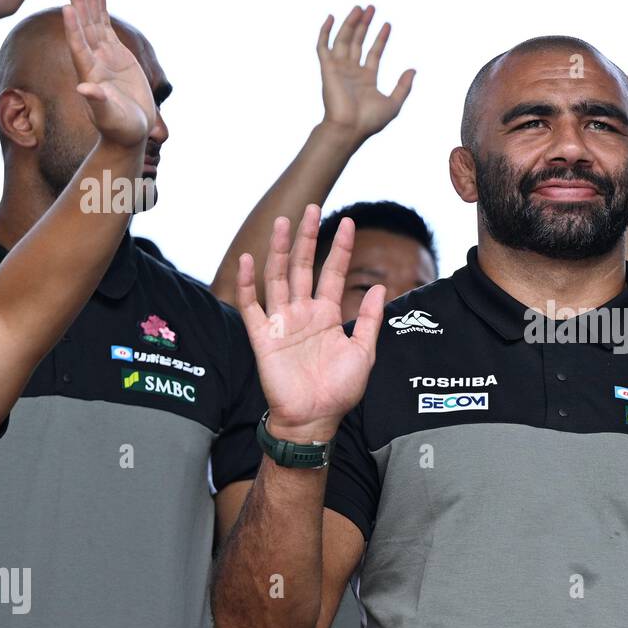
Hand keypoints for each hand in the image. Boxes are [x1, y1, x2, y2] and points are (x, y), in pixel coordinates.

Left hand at [61, 0, 152, 147]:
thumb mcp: (109, 117)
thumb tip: (84, 88)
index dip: (72, 27)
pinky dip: (103, 9)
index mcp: (89, 73)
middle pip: (83, 25)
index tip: (67, 6)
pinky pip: (107, 27)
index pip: (77, 45)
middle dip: (78, 0)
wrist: (129, 132)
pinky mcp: (117, 56)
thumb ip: (97, 101)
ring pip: (94, 21)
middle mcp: (93, 60)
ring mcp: (104, 56)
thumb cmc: (120, 129)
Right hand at [235, 206, 385, 441]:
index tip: (348, 222)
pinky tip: (249, 258)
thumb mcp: (364, 352)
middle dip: (309, 238)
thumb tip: (379, 287)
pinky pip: (252, 305)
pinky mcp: (263, 336)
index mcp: (327, 315)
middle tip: (313, 208)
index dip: (341, 248)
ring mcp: (282, 322)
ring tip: (286, 222)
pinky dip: (248, 282)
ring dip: (281, 250)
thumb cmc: (339, 390)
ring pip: (279, 277)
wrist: (315, 419)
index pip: (334, 272)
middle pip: (304, 267)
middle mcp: (303, 313)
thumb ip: (369, 319)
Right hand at [317, 5, 414, 145]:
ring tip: (360, 8)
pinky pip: (323, 46)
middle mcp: (352, 72)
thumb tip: (413, 70)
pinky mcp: (327, 68)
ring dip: (351, 23)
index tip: (387, 24)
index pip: (374, 53)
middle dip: (365, 25)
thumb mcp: (394, 103)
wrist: (349, 127)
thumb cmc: (370, 120)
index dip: (381, 38)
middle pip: (358, 42)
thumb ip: (403, 86)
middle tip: (371, 8)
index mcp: (366, 79)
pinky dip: (325, 32)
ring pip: (344, 39)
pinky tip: (331, 17)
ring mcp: (339, 69)